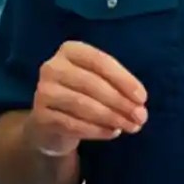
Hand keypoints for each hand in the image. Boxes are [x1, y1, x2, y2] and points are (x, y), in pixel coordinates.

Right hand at [24, 41, 148, 156]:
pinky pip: (72, 124)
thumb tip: (139, 104)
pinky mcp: (40, 116)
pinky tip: (113, 133)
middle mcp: (52, 67)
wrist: (50, 123)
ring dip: (111, 117)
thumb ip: (118, 87)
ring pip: (82, 105)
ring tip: (130, 126)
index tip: (143, 98)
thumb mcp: (99, 82)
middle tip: (140, 117)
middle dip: (120, 101)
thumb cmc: (83, 95)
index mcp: (70, 51)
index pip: (99, 61)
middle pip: (91, 83)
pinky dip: (97, 130)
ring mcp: (43, 92)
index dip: (123, 79)